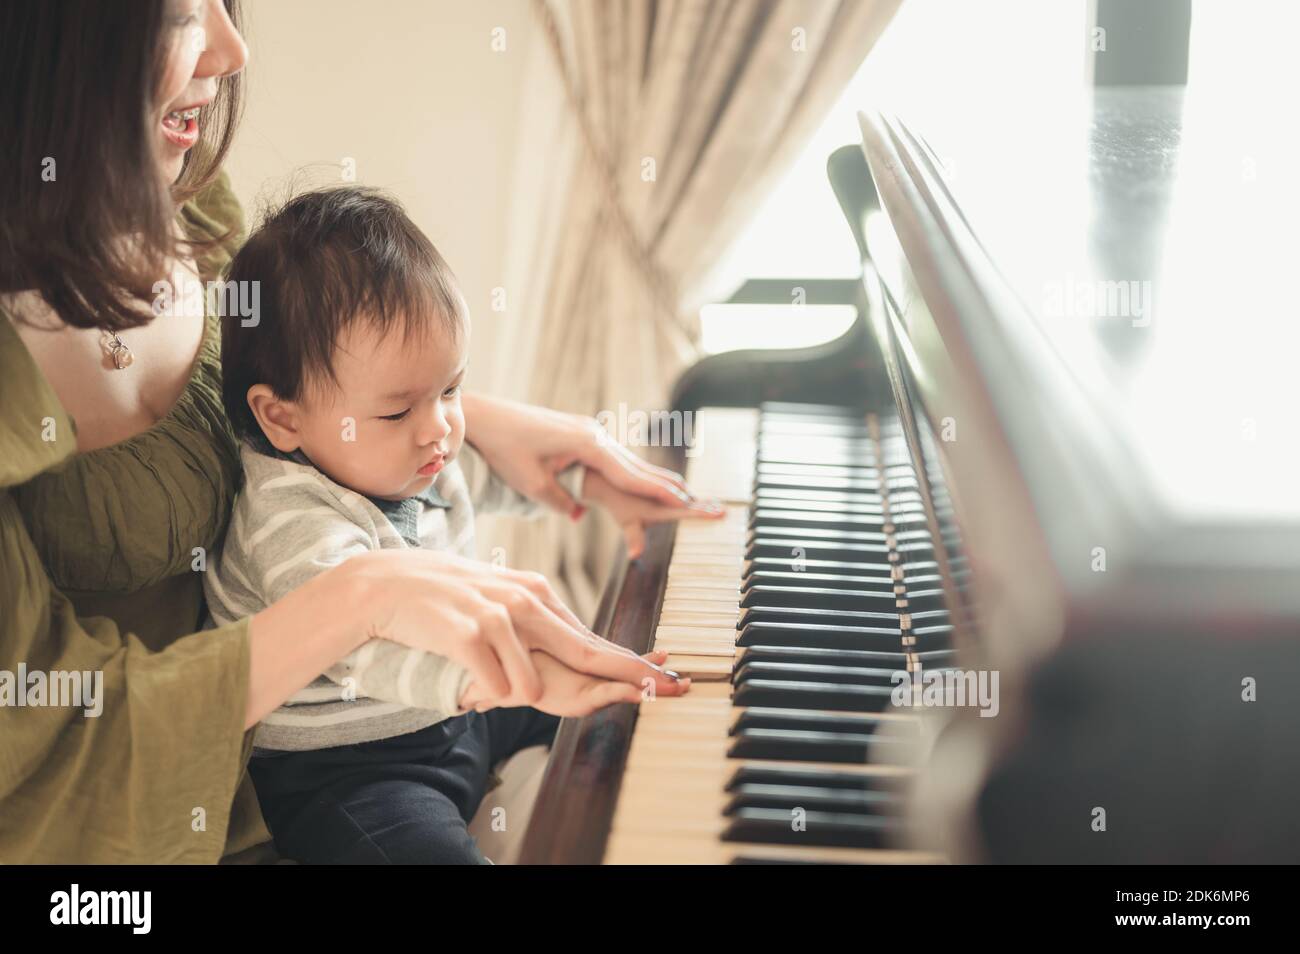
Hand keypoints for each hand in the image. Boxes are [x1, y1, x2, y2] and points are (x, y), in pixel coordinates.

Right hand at [347, 550, 686, 705]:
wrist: (386, 585)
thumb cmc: (444, 596)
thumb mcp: (499, 598)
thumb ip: (536, 618)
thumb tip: (575, 641)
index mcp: (537, 592)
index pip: (591, 638)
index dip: (629, 663)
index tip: (662, 678)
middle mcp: (525, 601)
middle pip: (587, 652)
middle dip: (627, 677)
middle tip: (658, 692)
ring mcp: (498, 616)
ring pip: (530, 684)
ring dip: (512, 695)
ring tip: (481, 680)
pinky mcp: (469, 633)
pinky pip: (495, 684)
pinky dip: (485, 693)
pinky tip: (467, 680)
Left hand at [461, 393, 718, 554]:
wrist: (487, 417)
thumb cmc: (505, 449)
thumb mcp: (531, 483)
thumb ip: (560, 502)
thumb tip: (581, 514)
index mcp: (587, 445)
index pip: (630, 474)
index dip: (658, 493)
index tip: (685, 504)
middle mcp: (595, 435)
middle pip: (638, 466)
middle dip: (667, 486)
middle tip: (698, 501)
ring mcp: (590, 433)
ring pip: (628, 461)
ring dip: (653, 480)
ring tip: (681, 494)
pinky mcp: (581, 435)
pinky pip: (614, 459)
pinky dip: (633, 473)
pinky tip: (645, 482)